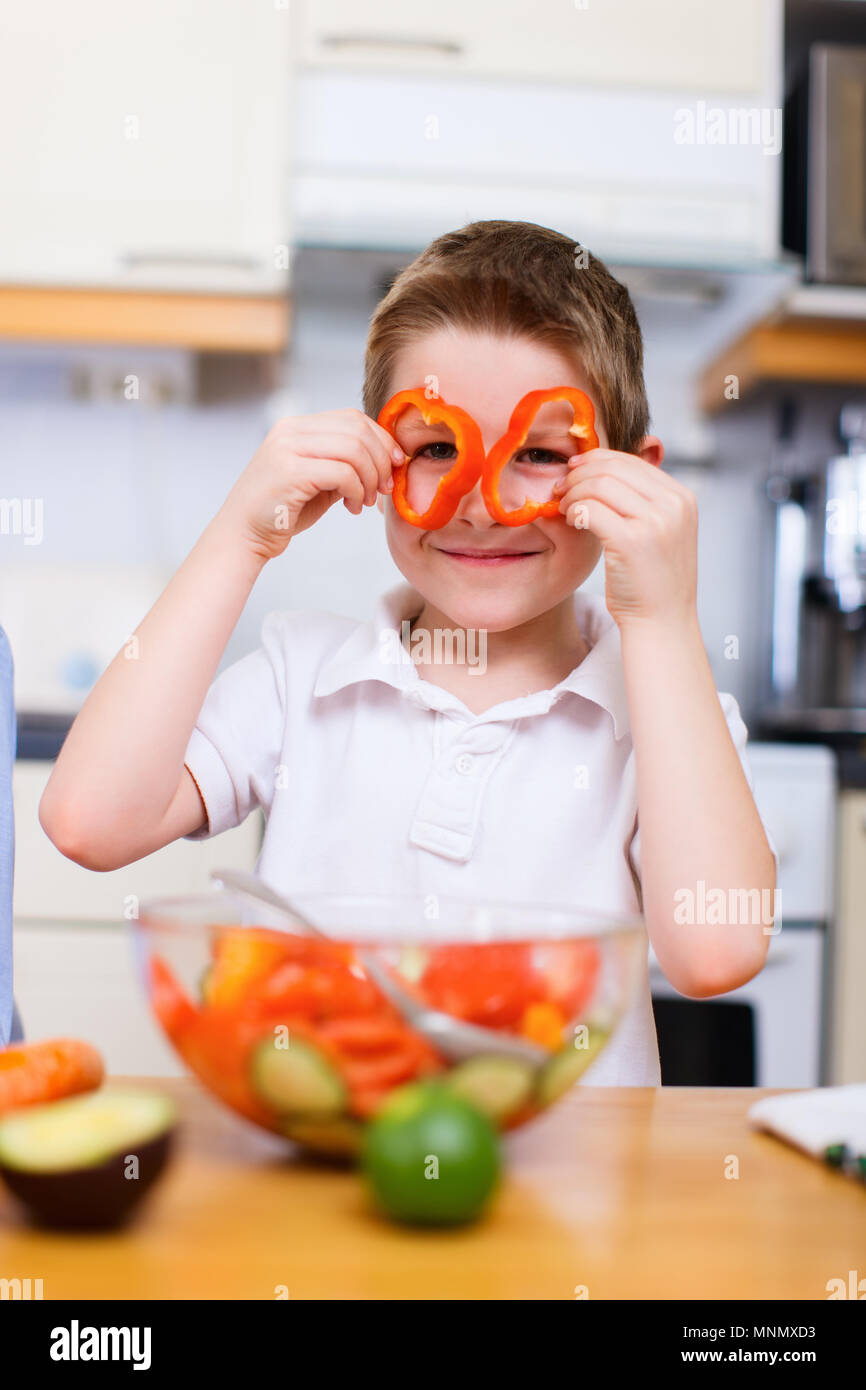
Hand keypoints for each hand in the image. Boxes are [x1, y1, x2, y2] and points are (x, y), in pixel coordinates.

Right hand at [222, 408, 402, 562]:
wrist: (243, 536)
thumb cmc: (283, 511)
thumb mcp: (319, 480)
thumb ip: (345, 464)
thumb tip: (386, 458)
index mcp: (296, 426)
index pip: (351, 417)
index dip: (381, 439)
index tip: (393, 465)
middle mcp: (290, 430)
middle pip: (357, 429)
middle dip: (381, 459)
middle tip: (383, 488)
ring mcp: (287, 448)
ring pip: (353, 450)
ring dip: (370, 478)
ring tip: (365, 501)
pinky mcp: (290, 472)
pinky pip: (343, 473)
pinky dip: (357, 490)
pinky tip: (352, 507)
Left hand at [554, 448, 697, 629]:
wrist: (662, 622)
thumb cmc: (652, 579)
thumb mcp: (660, 530)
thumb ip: (641, 500)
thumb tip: (598, 469)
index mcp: (681, 497)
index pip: (631, 460)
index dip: (596, 460)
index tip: (573, 471)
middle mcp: (673, 505)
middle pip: (612, 468)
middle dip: (579, 475)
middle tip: (560, 490)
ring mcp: (656, 522)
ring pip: (598, 485)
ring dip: (574, 494)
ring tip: (565, 509)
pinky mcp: (632, 541)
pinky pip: (590, 509)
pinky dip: (574, 511)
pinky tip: (572, 522)